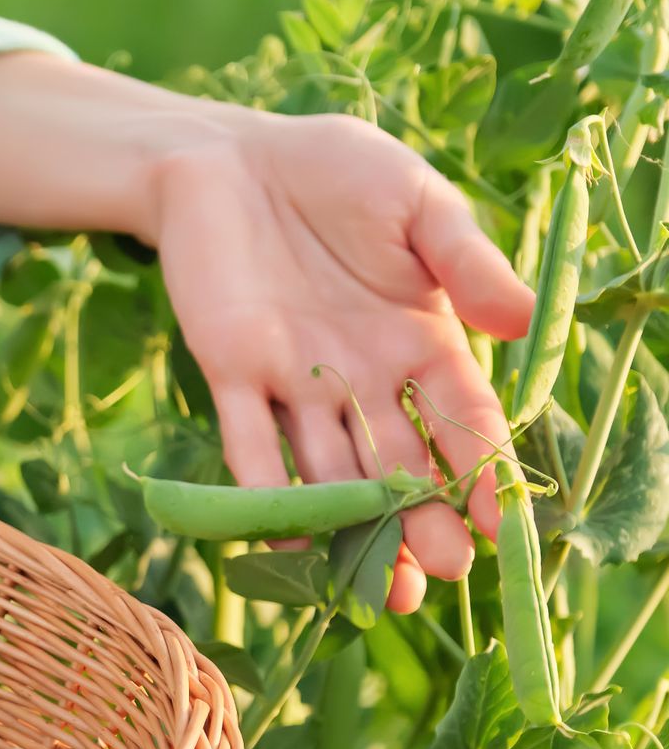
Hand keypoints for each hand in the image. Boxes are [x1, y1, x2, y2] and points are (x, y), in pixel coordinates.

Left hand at [0, 54, 534, 610]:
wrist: (228, 158)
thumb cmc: (333, 170)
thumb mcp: (416, 203)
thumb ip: (464, 260)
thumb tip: (520, 323)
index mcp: (416, 339)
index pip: (460, 416)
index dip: (482, 468)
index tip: (501, 526)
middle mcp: (359, 377)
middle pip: (396, 462)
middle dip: (420, 520)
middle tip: (443, 575)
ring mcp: (294, 383)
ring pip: (329, 470)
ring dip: (352, 528)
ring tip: (381, 590)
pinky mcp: (230, 376)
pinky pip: (250, 445)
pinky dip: (265, 494)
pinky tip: (287, 546)